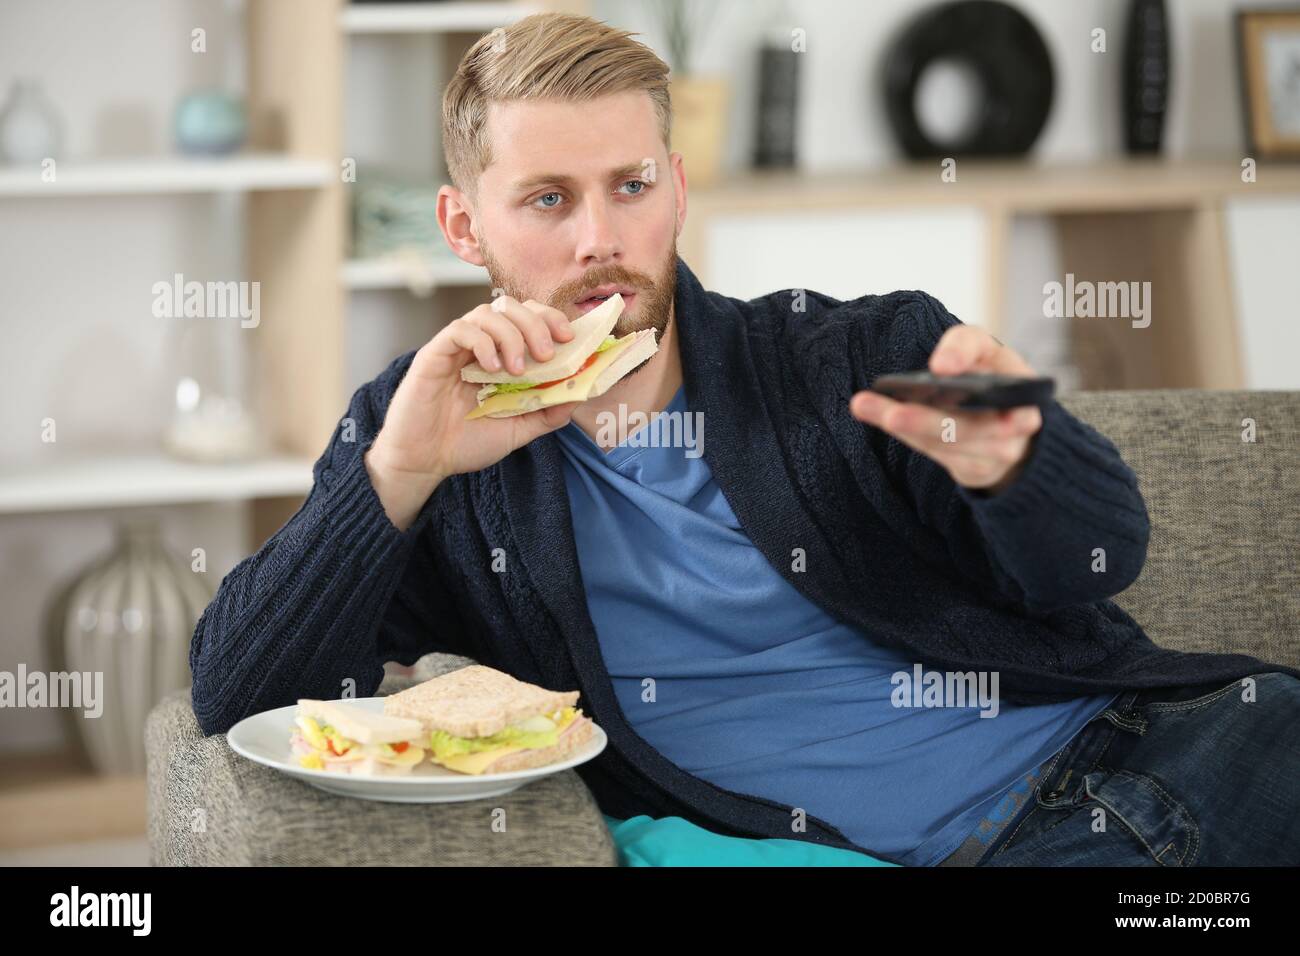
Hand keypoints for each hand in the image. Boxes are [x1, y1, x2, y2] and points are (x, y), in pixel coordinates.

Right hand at [364, 296, 581, 527]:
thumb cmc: (465, 443)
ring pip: (487, 312)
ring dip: (511, 334)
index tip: (570, 339)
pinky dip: (482, 342)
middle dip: (537, 323)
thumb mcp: (517, 430)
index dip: (551, 319)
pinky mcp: (435, 353)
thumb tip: (580, 393)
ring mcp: (457, 347)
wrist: (423, 462)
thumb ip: (547, 413)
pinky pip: (460, 330)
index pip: (529, 318)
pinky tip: (491, 368)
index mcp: (501, 356)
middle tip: (548, 353)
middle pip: (511, 306)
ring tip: (518, 370)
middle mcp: (480, 345)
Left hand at [849, 326, 1042, 494]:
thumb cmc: (991, 379)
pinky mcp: (978, 470)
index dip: (969, 366)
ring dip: (909, 429)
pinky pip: (941, 455)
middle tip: (892, 412)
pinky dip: (910, 437)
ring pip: (949, 443)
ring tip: (867, 408)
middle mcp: (1019, 420)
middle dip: (928, 420)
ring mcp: (1000, 451)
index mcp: (1021, 382)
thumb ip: (963, 346)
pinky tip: (883, 419)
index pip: (1005, 376)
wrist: (1013, 429)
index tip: (939, 368)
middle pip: (970, 424)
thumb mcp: (983, 352)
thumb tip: (942, 367)